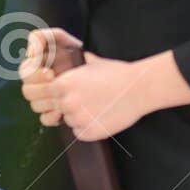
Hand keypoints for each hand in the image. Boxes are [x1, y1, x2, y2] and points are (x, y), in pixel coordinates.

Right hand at [19, 26, 83, 125]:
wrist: (109, 80)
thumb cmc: (83, 57)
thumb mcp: (62, 40)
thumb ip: (40, 38)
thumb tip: (29, 53)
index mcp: (37, 69)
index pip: (24, 72)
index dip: (34, 74)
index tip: (50, 73)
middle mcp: (40, 86)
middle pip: (27, 90)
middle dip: (42, 88)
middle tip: (57, 84)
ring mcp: (47, 101)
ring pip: (35, 105)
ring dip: (48, 101)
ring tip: (64, 97)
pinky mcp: (55, 114)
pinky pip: (45, 119)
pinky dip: (53, 116)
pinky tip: (64, 111)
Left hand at [31, 51, 153, 141]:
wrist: (139, 88)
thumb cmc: (117, 74)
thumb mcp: (92, 64)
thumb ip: (77, 65)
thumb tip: (73, 56)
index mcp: (63, 83)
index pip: (49, 93)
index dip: (61, 94)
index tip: (74, 92)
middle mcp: (67, 101)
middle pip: (58, 108)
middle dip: (69, 106)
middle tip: (88, 101)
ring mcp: (78, 118)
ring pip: (69, 121)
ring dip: (79, 117)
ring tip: (98, 108)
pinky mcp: (89, 132)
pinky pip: (79, 133)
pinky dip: (88, 129)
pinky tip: (101, 118)